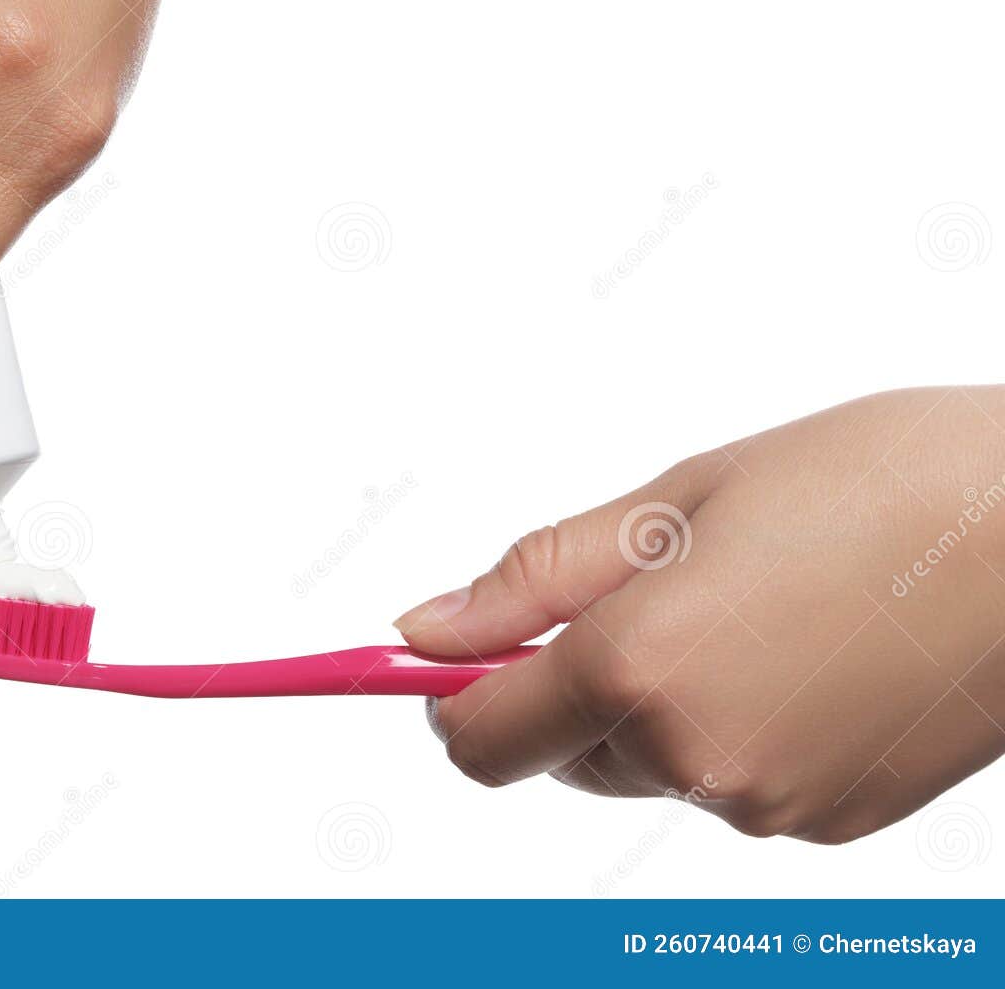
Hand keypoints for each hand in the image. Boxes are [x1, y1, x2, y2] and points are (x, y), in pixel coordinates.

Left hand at [395, 387, 1004, 842]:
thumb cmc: (878, 481)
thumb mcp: (676, 502)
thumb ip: (535, 579)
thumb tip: (426, 629)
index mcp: (640, 671)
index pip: (479, 742)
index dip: (453, 698)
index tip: (456, 655)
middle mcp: (697, 761)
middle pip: (561, 754)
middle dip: (567, 685)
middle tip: (643, 587)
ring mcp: (771, 806)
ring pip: (646, 766)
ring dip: (653, 702)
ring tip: (746, 604)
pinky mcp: (832, 823)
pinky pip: (729, 781)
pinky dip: (730, 725)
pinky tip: (799, 649)